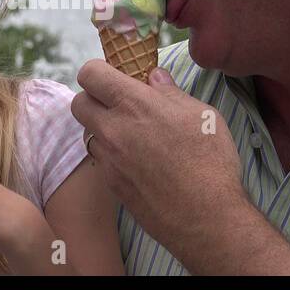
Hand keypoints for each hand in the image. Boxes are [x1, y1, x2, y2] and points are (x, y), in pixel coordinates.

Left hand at [70, 60, 247, 259]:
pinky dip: (112, 155)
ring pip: (87, 134)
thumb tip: (154, 77)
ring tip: (132, 135)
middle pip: (79, 103)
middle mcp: (113, 130)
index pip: (90, 73)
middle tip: (120, 103)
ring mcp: (109, 160)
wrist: (207, 218)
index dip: (99, 70)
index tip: (116, 75)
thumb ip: (171, 92)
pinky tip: (137, 161)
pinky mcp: (112, 185)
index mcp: (134, 104)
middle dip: (94, 98)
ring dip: (102, 129)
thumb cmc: (210, 162)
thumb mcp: (201, 114)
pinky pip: (101, 161)